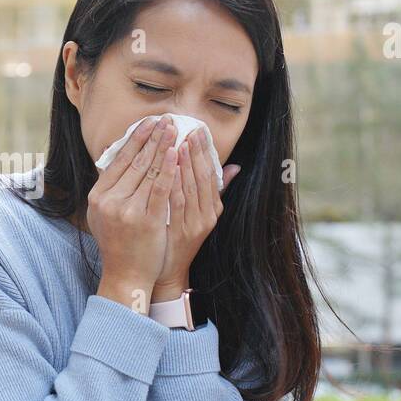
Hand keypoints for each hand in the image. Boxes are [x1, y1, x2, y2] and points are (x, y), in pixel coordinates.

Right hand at [89, 114, 179, 311]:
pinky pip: (160, 189)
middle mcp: (109, 201)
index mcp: (98, 197)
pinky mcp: (146, 221)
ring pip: (148, 171)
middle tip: (166, 118)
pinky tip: (176, 153)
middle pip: (134, 162)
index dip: (135, 139)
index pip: (119, 160)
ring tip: (175, 129)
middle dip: (152, 137)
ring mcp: (127, 211)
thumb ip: (110, 188)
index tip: (148, 122)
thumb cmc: (118, 243)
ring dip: (163, 147)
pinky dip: (168, 169)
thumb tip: (116, 157)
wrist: (126, 275)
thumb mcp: (103, 214)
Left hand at [152, 126, 241, 301]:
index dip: (204, 152)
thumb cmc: (177, 239)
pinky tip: (166, 170)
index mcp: (212, 209)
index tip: (197, 131)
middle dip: (195, 152)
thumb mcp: (199, 214)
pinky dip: (171, 185)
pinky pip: (174, 205)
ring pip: (189, 189)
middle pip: (202, 179)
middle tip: (188, 129)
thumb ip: (214, 191)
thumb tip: (234, 166)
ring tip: (178, 142)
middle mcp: (206, 217)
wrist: (167, 272)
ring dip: (184, 165)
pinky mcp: (178, 233)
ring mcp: (193, 225)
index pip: (210, 175)